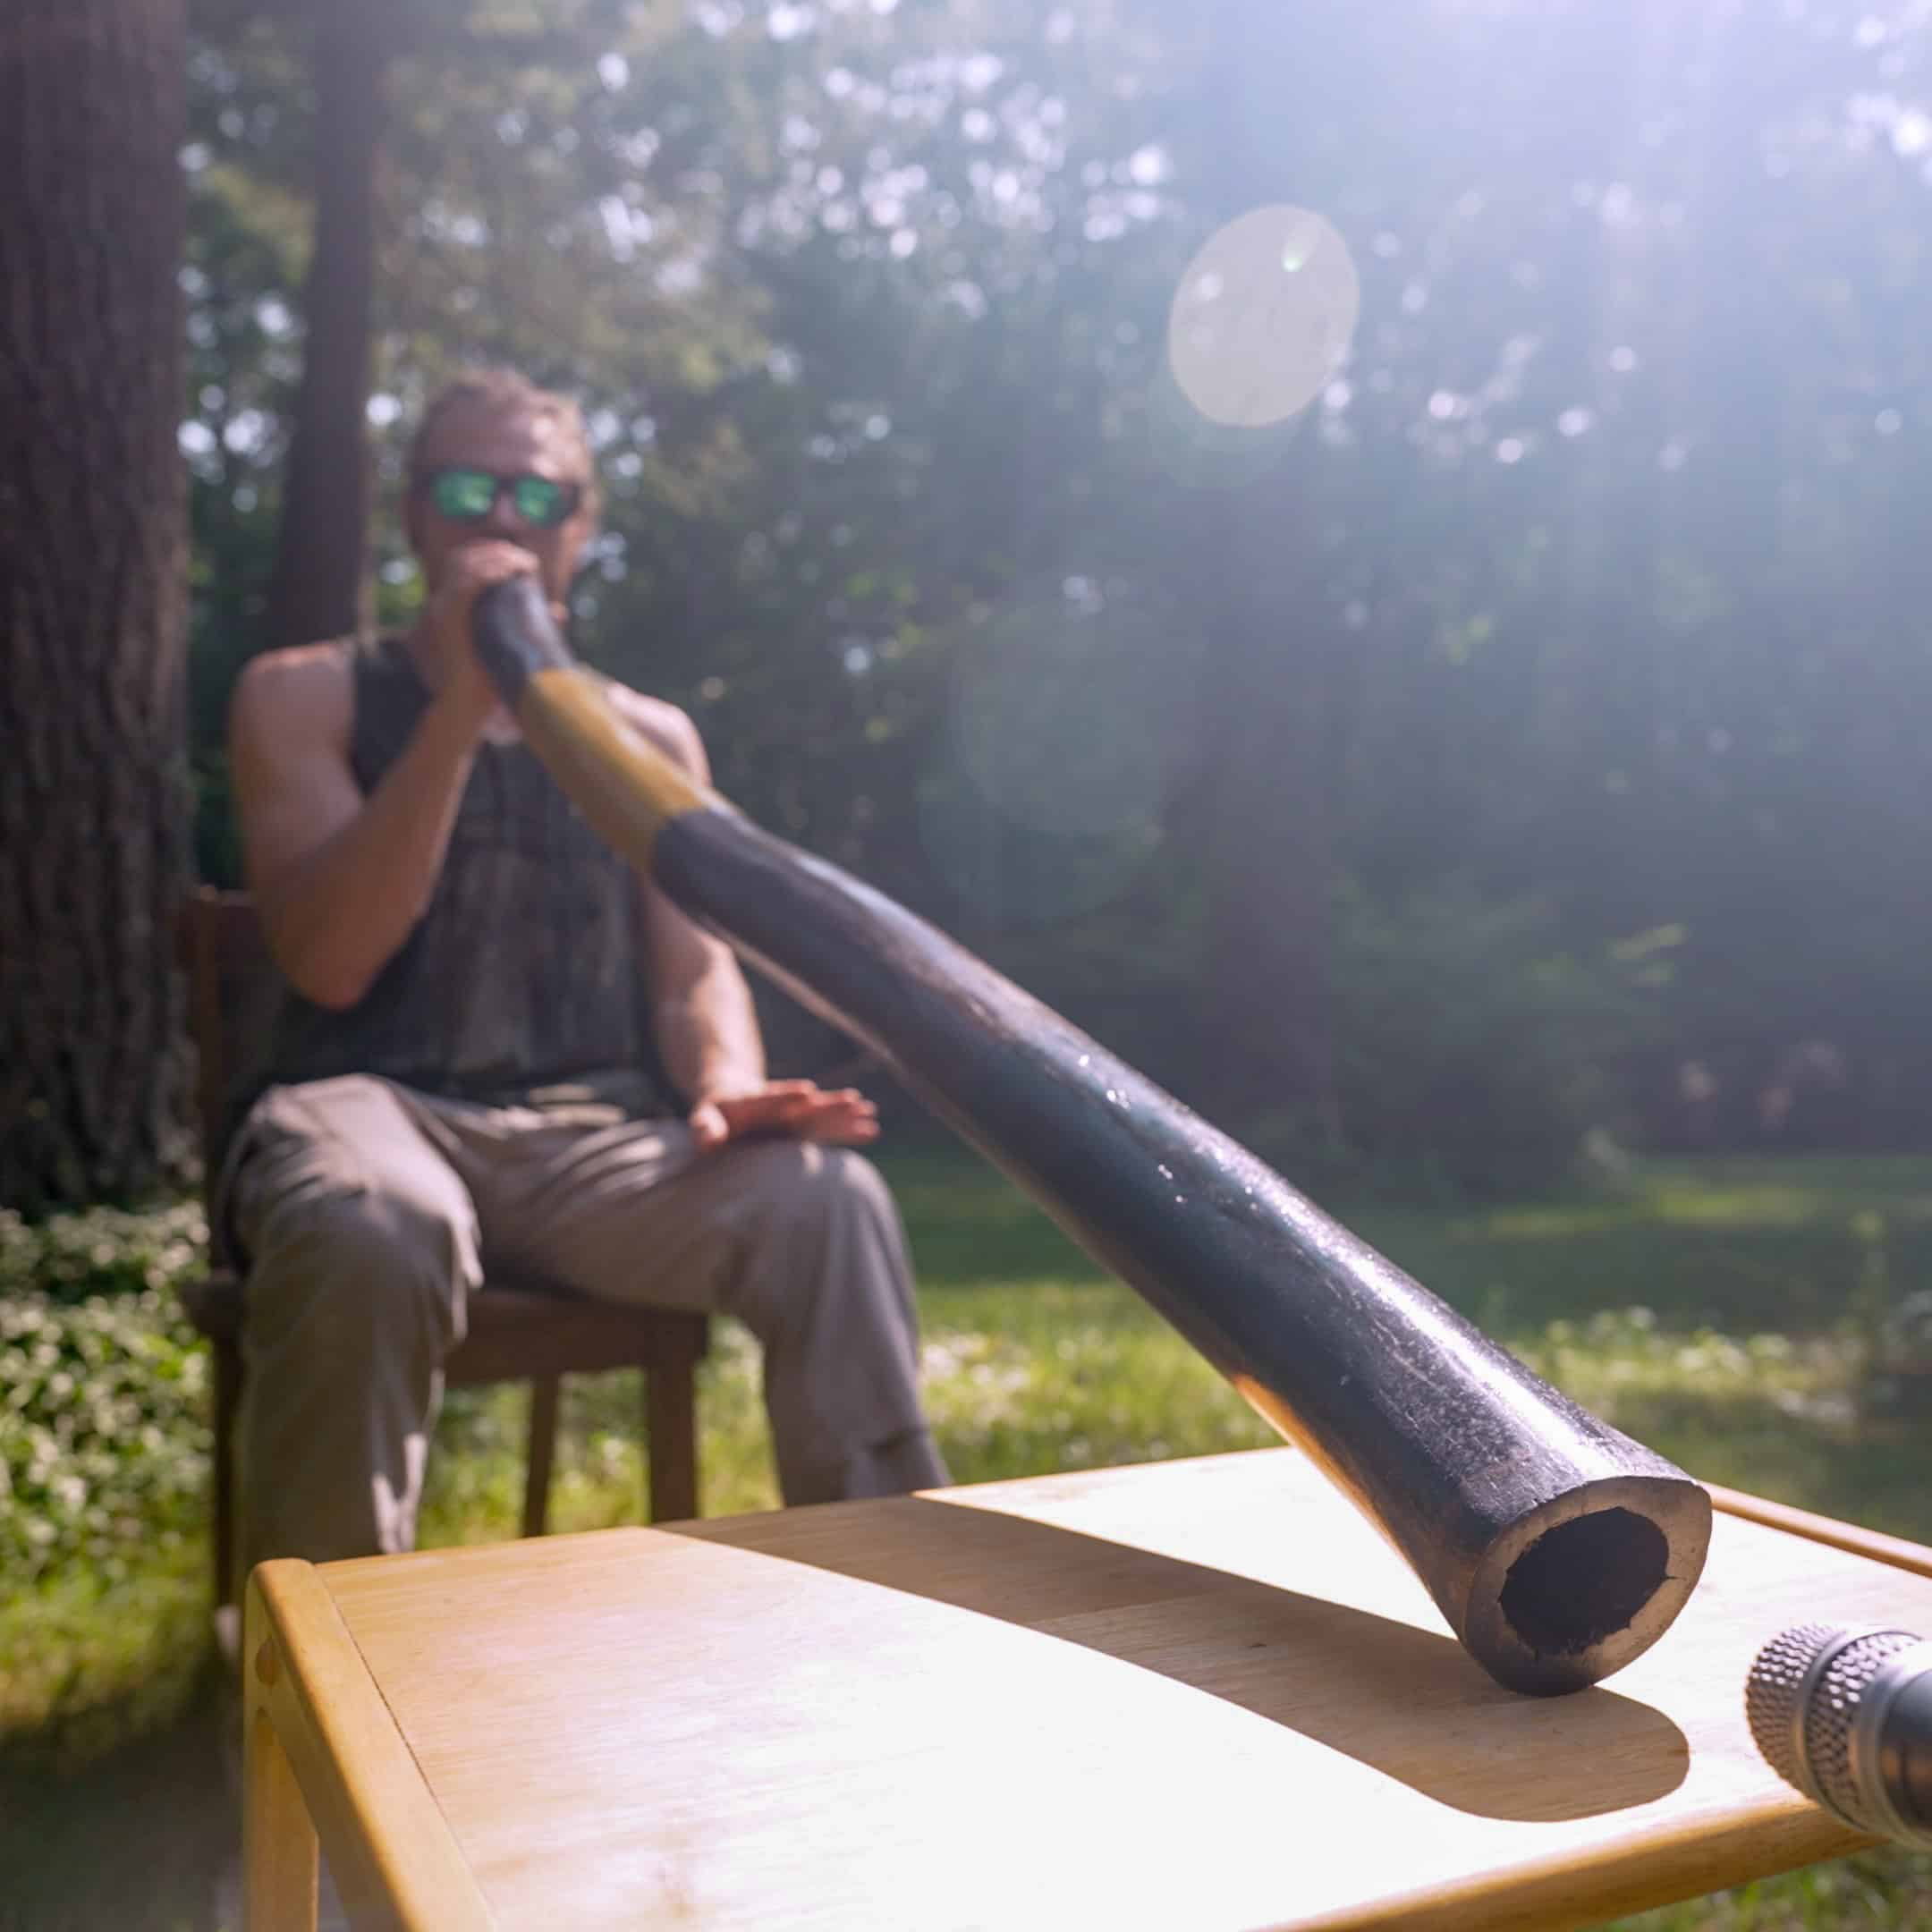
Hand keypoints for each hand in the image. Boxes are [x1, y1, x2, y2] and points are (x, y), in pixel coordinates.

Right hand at [420, 541, 541, 740]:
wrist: (469, 705)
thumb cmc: (489, 678)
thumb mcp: (512, 644)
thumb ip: (531, 624)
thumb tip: (561, 611)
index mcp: (456, 604)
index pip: (468, 562)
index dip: (494, 553)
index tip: (526, 561)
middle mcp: (446, 602)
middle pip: (468, 557)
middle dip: (500, 552)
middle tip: (528, 561)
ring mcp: (445, 609)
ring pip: (468, 565)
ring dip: (498, 558)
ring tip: (524, 565)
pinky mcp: (449, 619)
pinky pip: (466, 585)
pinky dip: (489, 573)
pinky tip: (511, 573)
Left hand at [688, 1079, 880, 1150]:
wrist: (733, 1100)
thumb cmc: (713, 1116)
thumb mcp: (703, 1118)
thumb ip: (705, 1128)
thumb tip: (709, 1141)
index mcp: (754, 1102)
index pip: (771, 1097)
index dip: (787, 1095)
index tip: (807, 1091)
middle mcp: (781, 1106)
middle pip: (806, 1104)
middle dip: (828, 1103)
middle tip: (852, 1099)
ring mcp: (795, 1116)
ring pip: (823, 1113)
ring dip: (845, 1113)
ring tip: (870, 1109)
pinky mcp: (803, 1127)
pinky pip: (828, 1129)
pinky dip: (848, 1130)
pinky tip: (872, 1129)